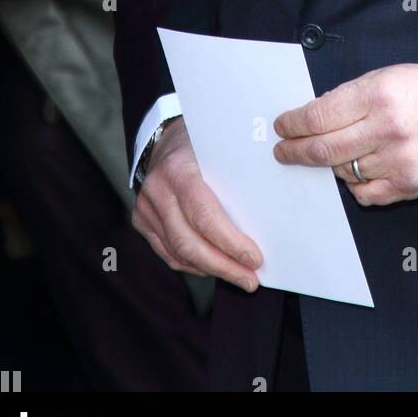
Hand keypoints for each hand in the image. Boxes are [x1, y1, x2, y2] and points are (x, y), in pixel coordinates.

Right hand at [131, 117, 263, 291]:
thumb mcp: (221, 146)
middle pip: (190, 242)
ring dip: (212, 269)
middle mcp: (158, 190)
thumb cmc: (202, 142)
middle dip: (224, 265)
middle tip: (251, 279)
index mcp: (179, 169)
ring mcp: (146, 208)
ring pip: (179, 253)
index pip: (204, 215)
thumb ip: (239, 172)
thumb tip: (275, 206)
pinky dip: (194, 265)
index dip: (230, 242)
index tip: (255, 259)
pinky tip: (215, 267)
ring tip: (240, 276)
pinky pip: (169, 254)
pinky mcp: (142, 221)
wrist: (165, 137)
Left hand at [272, 63, 417, 204]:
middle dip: (295, 150)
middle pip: (323, 149)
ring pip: (342, 171)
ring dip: (330, 164)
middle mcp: (386, 129)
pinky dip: (353, 184)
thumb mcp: (388, 77)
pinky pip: (364, 194)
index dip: (294, 123)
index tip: (284, 126)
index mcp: (378, 95)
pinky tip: (355, 170)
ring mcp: (397, 161)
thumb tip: (314, 117)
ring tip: (332, 153)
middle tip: (283, 150)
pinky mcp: (408, 185)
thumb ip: (351, 97)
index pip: (319, 115)